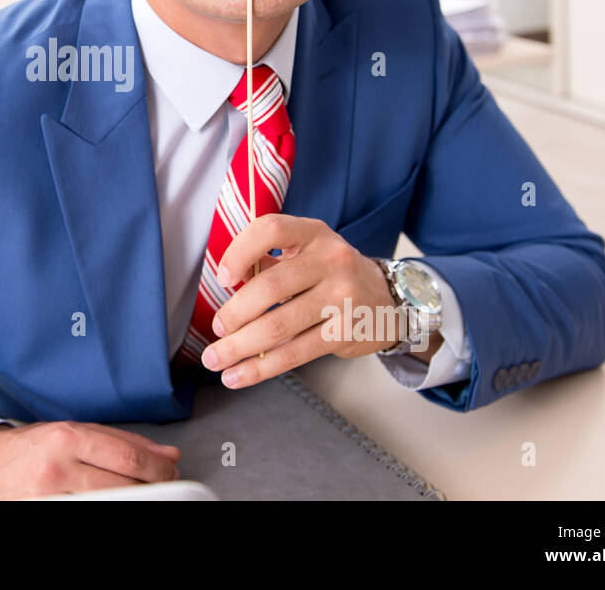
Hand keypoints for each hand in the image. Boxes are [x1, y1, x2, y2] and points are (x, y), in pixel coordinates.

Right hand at [0, 421, 180, 499]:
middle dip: (153, 485)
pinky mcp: (46, 512)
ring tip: (141, 493)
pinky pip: (89, 512)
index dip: (156, 467)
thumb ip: (119, 441)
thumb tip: (164, 455)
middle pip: (123, 484)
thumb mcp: (71, 432)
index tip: (171, 470)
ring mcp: (51, 496)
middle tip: (165, 484)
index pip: (125, 456)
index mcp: (66, 438)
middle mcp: (58, 468)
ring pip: (109, 503)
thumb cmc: (28, 448)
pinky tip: (112, 502)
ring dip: (134, 499)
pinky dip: (108, 507)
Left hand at [200, 214, 414, 388]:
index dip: (239, 251)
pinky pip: (294, 353)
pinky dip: (260, 367)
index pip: (271, 230)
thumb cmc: (331, 275)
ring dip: (239, 346)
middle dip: (234, 313)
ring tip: (215, 358)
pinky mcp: (345, 333)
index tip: (224, 278)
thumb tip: (228, 281)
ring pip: (279, 325)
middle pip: (270, 286)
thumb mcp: (307, 253)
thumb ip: (269, 261)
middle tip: (216, 328)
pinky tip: (237, 375)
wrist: (388, 301)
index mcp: (314, 234)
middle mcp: (331, 261)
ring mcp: (342, 297)